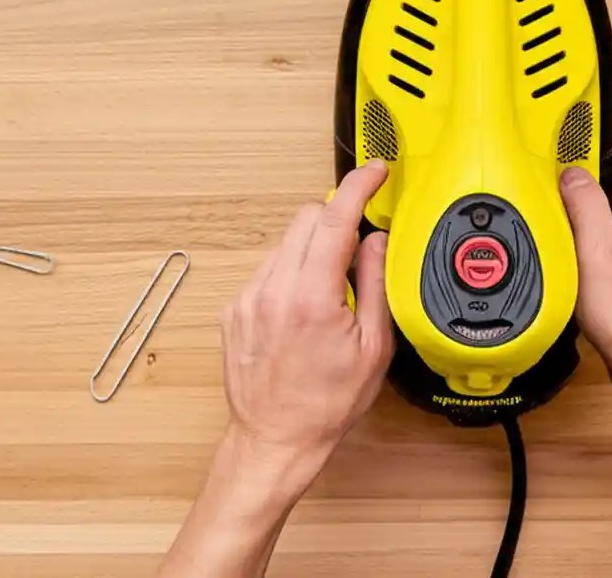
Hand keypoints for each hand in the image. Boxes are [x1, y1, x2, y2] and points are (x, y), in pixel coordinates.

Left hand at [219, 160, 393, 460]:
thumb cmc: (326, 403)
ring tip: (329, 293)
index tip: (374, 172)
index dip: (357, 186)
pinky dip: (290, 273)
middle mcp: (273, 291)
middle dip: (335, 220)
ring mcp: (247, 298)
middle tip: (357, 250)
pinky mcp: (234, 309)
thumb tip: (377, 239)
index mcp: (312, 298)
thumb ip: (376, 283)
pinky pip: (267, 268)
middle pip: (305, 218)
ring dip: (312, 249)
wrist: (276, 439)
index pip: (334, 218)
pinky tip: (303, 310)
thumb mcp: (374, 347)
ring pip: (285, 241)